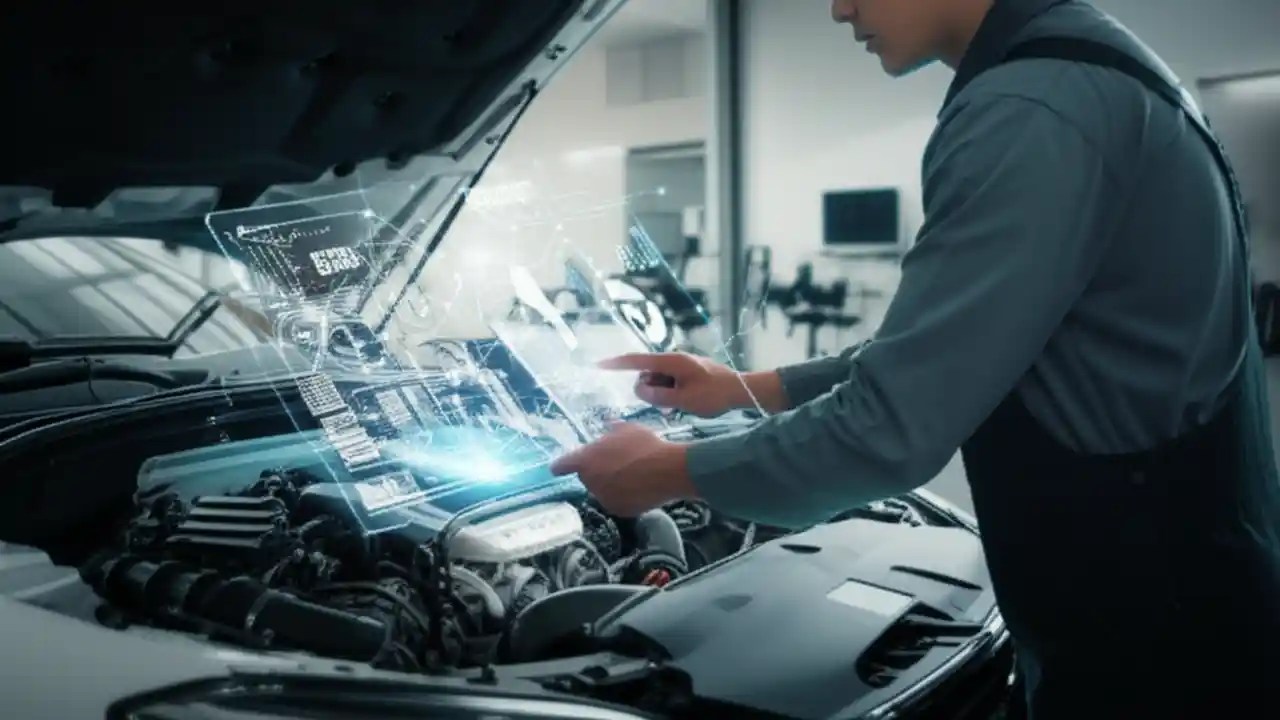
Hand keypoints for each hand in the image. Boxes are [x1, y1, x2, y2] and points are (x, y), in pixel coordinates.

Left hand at [549, 423, 695, 516]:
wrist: (666, 471)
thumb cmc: (644, 445)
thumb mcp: (627, 429)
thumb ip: (612, 430)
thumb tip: (607, 426)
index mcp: (586, 460)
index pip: (562, 465)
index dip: (560, 466)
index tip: (557, 468)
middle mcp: (590, 482)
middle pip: (587, 476)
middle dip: (598, 471)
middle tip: (617, 462)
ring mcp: (604, 498)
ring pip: (603, 489)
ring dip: (611, 483)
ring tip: (633, 474)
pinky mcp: (619, 510)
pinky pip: (618, 501)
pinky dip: (624, 496)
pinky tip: (639, 486)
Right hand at [598, 352, 745, 417]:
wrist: (742, 391)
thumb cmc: (714, 395)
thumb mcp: (683, 400)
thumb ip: (657, 395)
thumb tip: (638, 388)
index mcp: (671, 361)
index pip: (637, 361)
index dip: (617, 364)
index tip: (599, 365)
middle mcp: (674, 360)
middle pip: (647, 374)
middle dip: (650, 390)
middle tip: (669, 405)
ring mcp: (682, 366)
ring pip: (658, 381)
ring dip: (662, 394)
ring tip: (681, 406)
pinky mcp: (688, 372)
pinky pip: (669, 383)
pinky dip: (671, 393)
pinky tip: (685, 403)